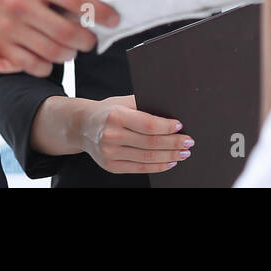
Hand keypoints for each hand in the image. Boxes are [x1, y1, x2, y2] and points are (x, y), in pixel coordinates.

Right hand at [0, 0, 116, 77]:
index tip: (112, 18)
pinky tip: (47, 57)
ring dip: (68, 54)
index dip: (100, 12)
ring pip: (54, 52)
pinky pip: (31, 64)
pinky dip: (45, 65)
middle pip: (70, 33)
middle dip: (87, 40)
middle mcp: (23, 3)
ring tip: (71, 49)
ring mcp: (9, 27)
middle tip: (91, 39)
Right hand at [73, 95, 192, 174]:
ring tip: (183, 153)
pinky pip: (140, 168)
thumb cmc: (108, 111)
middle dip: (174, 143)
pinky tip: (169, 162)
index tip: (180, 126)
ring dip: (170, 156)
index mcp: (116, 116)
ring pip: (147, 158)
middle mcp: (111, 136)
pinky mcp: (111, 166)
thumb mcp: (123, 102)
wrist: (82, 126)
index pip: (148, 125)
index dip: (167, 128)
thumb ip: (144, 106)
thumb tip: (171, 111)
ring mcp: (110, 153)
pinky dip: (158, 166)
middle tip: (188, 142)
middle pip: (150, 143)